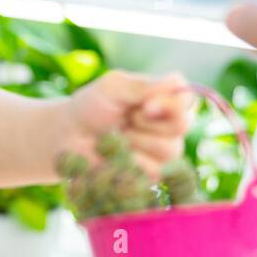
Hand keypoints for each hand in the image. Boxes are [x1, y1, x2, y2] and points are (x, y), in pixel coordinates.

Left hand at [63, 70, 193, 179]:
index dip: (169, 105)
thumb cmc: (91, 106)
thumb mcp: (112, 88)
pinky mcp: (154, 173)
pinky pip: (154, 171)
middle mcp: (172, 123)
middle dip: (146, 123)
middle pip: (181, 125)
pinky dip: (129, 162)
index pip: (186, 98)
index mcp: (166, 97)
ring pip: (168, 150)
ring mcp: (166, 150)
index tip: (144, 106)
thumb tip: (176, 83)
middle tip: (125, 120)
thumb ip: (143, 86)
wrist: (70, 137)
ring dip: (135, 142)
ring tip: (116, 137)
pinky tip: (115, 155)